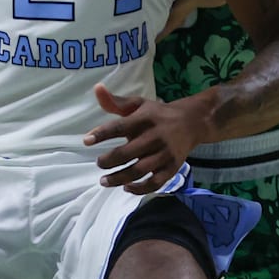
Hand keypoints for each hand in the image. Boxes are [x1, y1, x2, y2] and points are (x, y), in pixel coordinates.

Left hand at [84, 84, 211, 194]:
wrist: (192, 122)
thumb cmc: (158, 114)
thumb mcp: (139, 103)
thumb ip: (116, 101)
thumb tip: (97, 89)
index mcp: (144, 118)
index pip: (120, 127)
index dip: (102, 134)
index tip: (86, 140)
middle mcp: (155, 136)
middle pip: (127, 153)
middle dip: (108, 161)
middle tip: (99, 163)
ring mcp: (164, 154)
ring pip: (139, 170)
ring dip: (119, 178)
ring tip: (104, 181)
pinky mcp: (172, 168)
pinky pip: (155, 183)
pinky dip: (140, 189)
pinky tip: (126, 188)